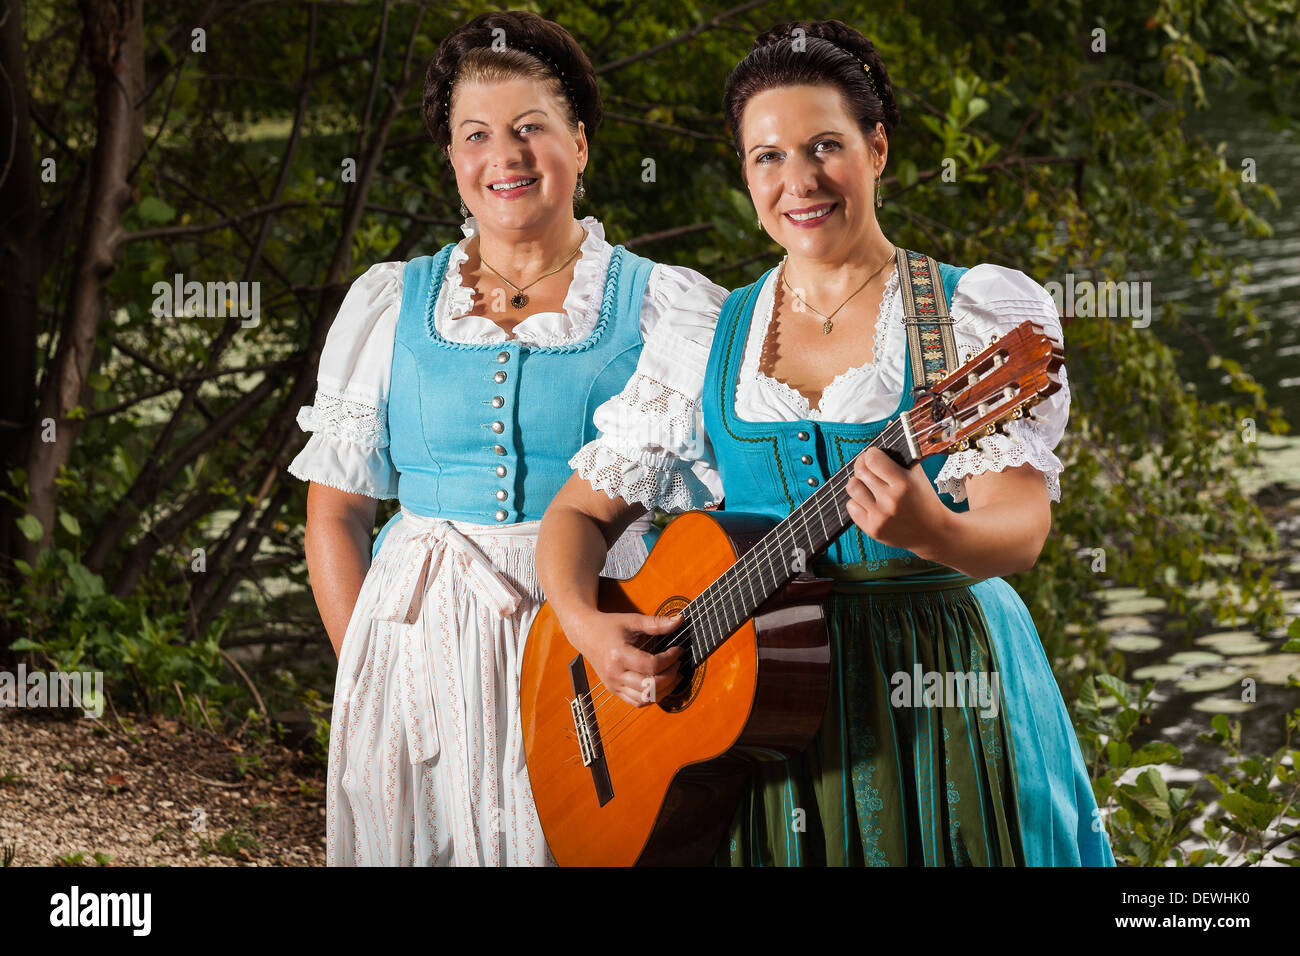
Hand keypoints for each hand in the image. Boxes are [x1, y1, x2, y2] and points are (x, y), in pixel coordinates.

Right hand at [567, 610, 684, 707]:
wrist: (586, 634)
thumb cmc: (609, 626)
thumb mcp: (632, 620)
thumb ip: (656, 623)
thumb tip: (680, 620)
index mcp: (618, 655)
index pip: (651, 665)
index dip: (670, 659)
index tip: (679, 650)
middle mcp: (614, 673)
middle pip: (650, 686)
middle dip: (671, 676)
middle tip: (678, 664)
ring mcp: (613, 685)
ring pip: (646, 699)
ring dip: (665, 690)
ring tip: (674, 676)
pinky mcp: (614, 690)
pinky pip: (637, 702)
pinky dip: (653, 697)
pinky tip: (662, 685)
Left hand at [844, 447, 950, 557]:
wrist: (933, 532)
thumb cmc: (924, 499)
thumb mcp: (917, 474)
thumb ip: (901, 453)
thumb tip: (887, 426)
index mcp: (903, 484)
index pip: (872, 459)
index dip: (871, 454)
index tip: (874, 455)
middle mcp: (890, 500)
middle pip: (860, 471)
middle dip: (862, 465)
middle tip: (868, 467)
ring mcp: (880, 517)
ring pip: (852, 487)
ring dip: (858, 483)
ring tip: (868, 485)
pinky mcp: (872, 529)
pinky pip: (851, 506)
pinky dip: (857, 501)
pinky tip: (869, 501)